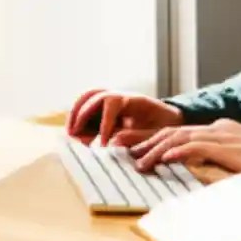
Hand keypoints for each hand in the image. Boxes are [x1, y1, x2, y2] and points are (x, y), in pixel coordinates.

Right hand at [66, 89, 183, 146]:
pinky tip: (76, 134)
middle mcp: (120, 96)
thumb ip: (135, 137)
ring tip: (71, 133)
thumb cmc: (164, 126)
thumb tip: (111, 144)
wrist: (169, 118)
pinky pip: (88, 106)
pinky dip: (79, 117)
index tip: (102, 144)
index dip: (104, 124)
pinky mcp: (106, 107)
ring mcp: (112, 99)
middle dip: (82, 115)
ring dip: (76, 113)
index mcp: (134, 100)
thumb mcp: (155, 133)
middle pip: (94, 96)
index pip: (111, 104)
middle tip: (76, 136)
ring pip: (87, 97)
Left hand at [130, 119, 240, 174]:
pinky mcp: (228, 146)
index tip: (143, 152)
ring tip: (140, 162)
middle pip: (176, 131)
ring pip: (180, 137)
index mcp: (222, 129)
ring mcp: (224, 134)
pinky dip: (177, 152)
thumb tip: (205, 174)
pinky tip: (163, 159)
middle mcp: (219, 128)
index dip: (161, 141)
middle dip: (150, 142)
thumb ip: (223, 162)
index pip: (184, 131)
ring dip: (157, 150)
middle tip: (131, 155)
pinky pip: (196, 146)